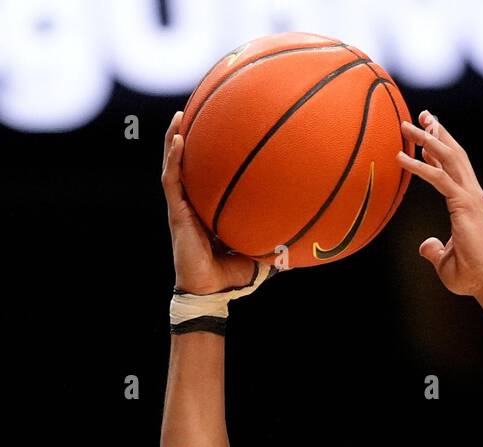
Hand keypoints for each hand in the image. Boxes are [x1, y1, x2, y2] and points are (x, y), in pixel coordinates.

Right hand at [162, 110, 259, 294]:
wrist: (210, 291)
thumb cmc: (230, 275)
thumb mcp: (257, 250)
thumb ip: (274, 239)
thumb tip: (303, 239)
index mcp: (208, 208)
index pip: (208, 175)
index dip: (210, 153)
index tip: (221, 129)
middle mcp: (193, 203)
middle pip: (189, 163)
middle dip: (190, 137)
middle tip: (197, 110)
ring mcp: (182, 206)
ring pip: (174, 165)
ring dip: (174, 139)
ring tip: (180, 115)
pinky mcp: (176, 213)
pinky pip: (171, 180)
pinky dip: (173, 159)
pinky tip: (178, 139)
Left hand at [397, 111, 482, 296]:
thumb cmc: (471, 275)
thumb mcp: (445, 260)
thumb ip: (434, 250)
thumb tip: (425, 246)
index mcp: (470, 202)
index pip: (454, 167)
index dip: (439, 149)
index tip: (426, 134)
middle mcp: (473, 194)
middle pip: (454, 153)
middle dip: (437, 131)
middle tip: (422, 114)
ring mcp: (471, 197)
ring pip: (448, 157)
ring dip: (427, 139)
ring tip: (406, 126)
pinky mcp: (464, 204)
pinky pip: (439, 179)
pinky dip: (420, 166)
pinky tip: (402, 158)